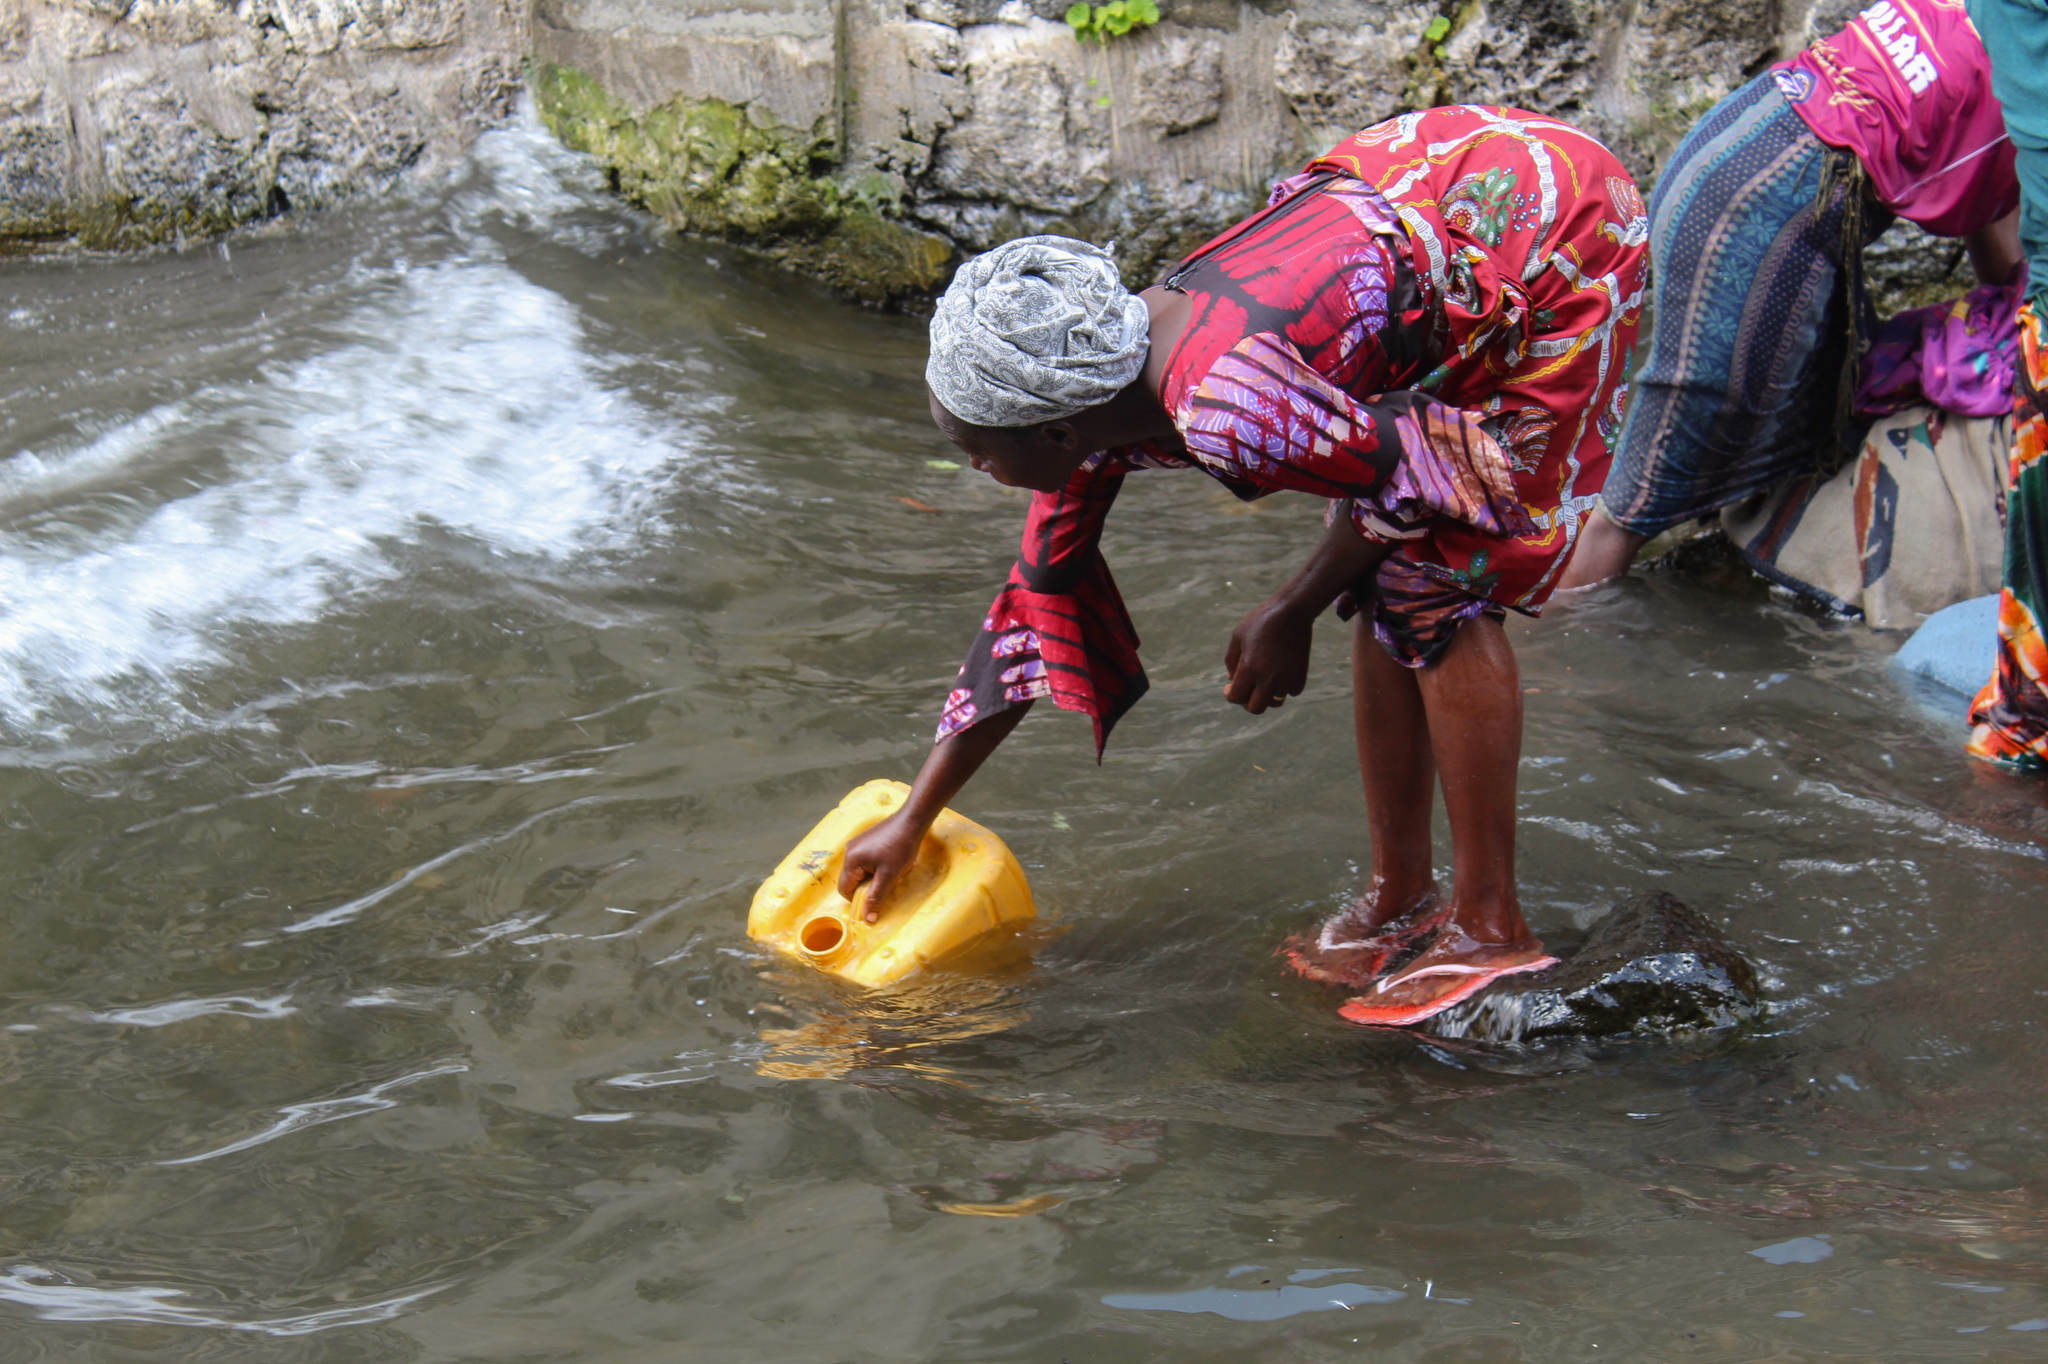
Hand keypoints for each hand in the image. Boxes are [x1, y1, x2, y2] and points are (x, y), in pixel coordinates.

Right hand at [837, 810, 927, 921]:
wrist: (911, 821)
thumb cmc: (901, 848)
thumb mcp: (889, 876)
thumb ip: (876, 898)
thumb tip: (867, 919)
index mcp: (851, 861)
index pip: (844, 889)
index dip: (858, 899)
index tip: (875, 899)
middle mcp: (849, 851)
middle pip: (851, 880)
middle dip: (867, 886)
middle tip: (886, 883)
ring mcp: (856, 844)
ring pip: (858, 871)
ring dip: (872, 877)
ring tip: (890, 871)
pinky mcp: (865, 840)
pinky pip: (864, 861)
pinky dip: (874, 867)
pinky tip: (889, 862)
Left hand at [1223, 595, 1312, 713]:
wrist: (1291, 610)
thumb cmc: (1261, 620)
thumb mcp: (1238, 636)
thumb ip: (1231, 660)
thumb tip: (1232, 679)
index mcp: (1249, 669)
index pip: (1236, 698)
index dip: (1230, 695)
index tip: (1229, 688)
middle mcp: (1268, 678)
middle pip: (1255, 708)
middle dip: (1248, 702)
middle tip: (1247, 691)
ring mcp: (1286, 679)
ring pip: (1275, 701)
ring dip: (1267, 694)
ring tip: (1264, 681)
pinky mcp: (1300, 675)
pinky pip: (1291, 691)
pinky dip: (1285, 686)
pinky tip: (1281, 673)